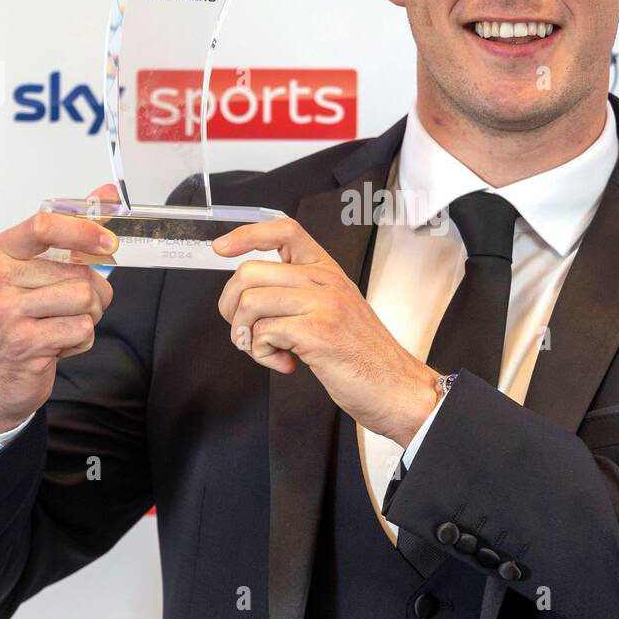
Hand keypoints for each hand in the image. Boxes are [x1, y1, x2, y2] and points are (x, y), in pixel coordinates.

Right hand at [0, 185, 121, 434]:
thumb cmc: (22, 315)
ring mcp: (6, 311)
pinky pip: (81, 329)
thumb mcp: (38, 269)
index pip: (44, 224)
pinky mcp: (23, 342)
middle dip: (94, 292)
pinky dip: (82, 340)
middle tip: (74, 307)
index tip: (110, 242)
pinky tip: (59, 344)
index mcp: (2, 251)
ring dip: (89, 316)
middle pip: (79, 271)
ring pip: (85, 299)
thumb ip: (74, 231)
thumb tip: (107, 194)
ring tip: (65, 324)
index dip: (85, 230)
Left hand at [214, 216, 441, 447]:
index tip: (221, 247)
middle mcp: (326, 281)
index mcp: (328, 270)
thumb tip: (249, 297)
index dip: (246, 235)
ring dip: (247, 335)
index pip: (284, 231)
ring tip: (269, 351)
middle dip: (231, 307)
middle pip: (250, 272)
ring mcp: (323, 304)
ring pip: (250, 303)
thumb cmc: (364, 356)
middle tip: (246, 332)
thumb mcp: (335, 310)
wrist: (397, 388)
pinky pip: (264, 333)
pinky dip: (263, 354)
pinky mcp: (317, 332)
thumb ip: (299, 296)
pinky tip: (286, 363)